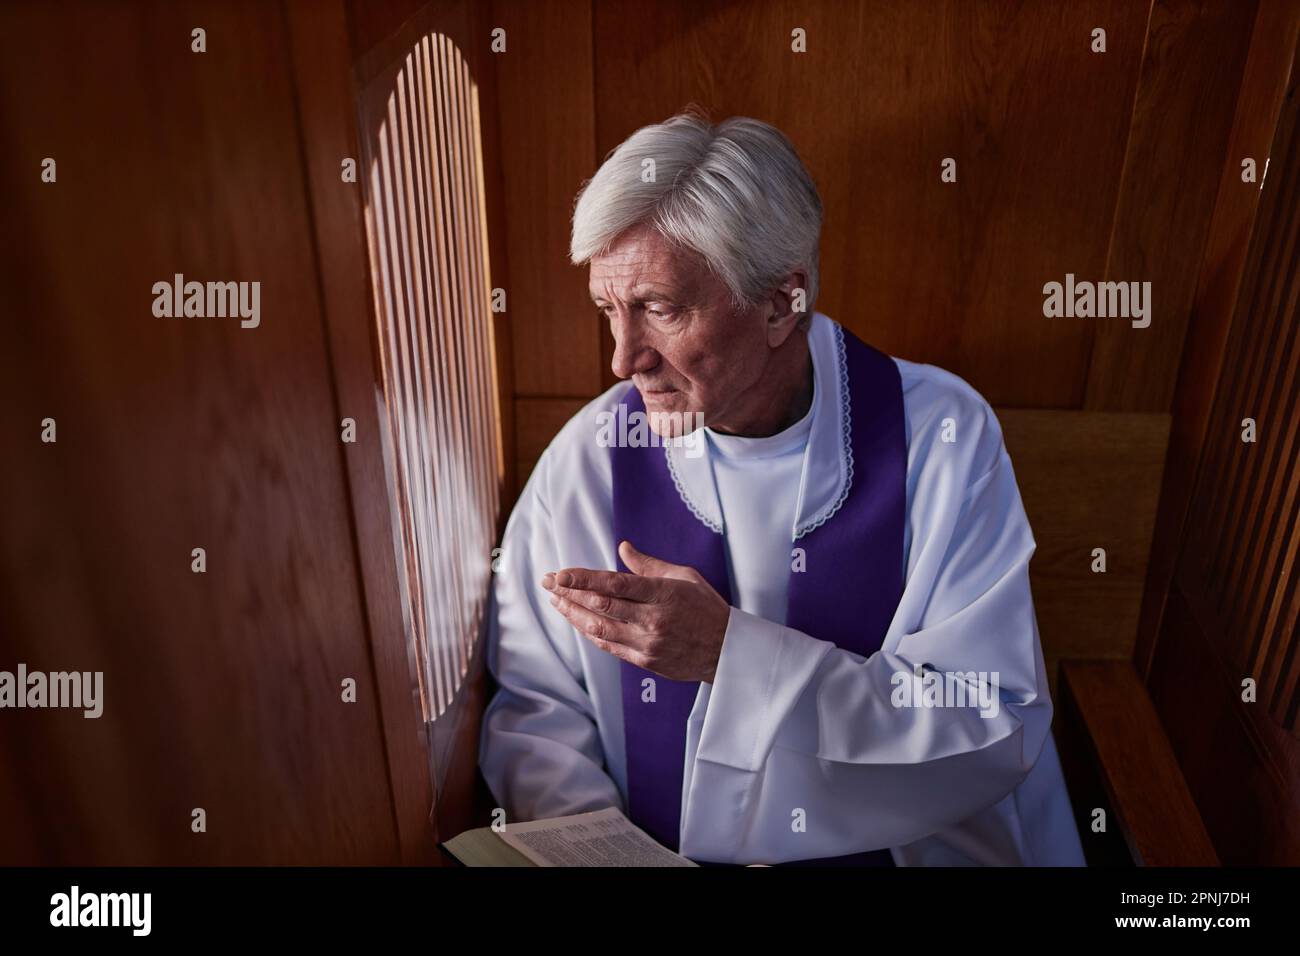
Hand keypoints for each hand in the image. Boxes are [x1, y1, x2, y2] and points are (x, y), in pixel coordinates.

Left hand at [541, 540, 730, 681]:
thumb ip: (650, 565)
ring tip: (556, 600)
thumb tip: (623, 547)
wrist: (727, 651)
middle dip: (570, 592)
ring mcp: (648, 643)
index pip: (616, 584)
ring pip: (599, 628)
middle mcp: (653, 620)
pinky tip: (576, 620)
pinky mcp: (645, 661)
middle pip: (601, 605)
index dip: (584, 579)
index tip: (561, 574)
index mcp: (663, 594)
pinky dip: (590, 632)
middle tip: (548, 582)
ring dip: (573, 613)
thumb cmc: (706, 607)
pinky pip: (609, 646)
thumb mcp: (684, 577)